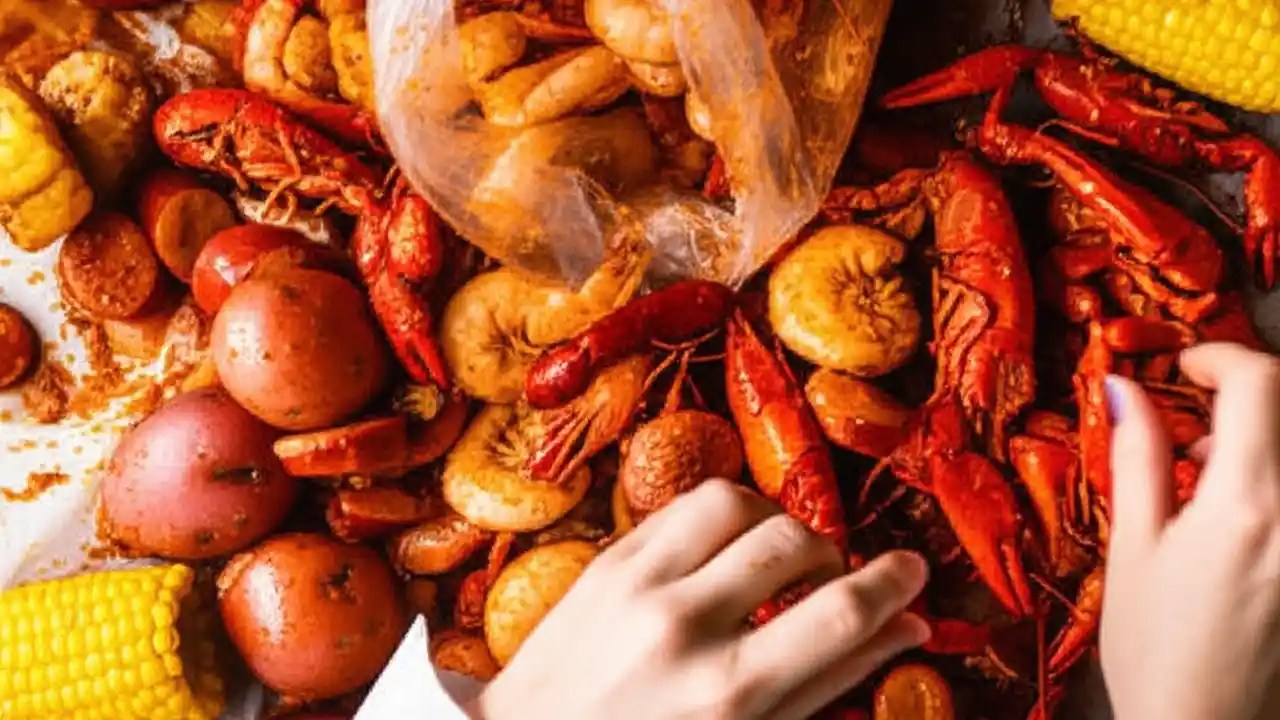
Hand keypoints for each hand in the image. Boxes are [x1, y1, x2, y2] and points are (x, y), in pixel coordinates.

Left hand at [474, 480, 930, 719]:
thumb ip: (828, 680)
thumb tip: (910, 627)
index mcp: (727, 692)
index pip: (841, 612)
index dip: (893, 583)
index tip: (911, 571)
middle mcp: (683, 626)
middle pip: (794, 542)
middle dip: (830, 556)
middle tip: (828, 582)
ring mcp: (637, 583)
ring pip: (737, 502)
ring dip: (773, 524)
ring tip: (772, 563)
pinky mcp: (607, 558)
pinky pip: (683, 505)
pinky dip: (720, 520)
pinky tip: (721, 554)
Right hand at [1102, 344, 1279, 719]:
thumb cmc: (1156, 652)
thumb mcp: (1133, 549)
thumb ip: (1138, 460)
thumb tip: (1124, 390)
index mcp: (1246, 506)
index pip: (1258, 384)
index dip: (1219, 357)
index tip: (1185, 366)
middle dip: (1246, 392)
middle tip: (1193, 416)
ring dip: (1260, 438)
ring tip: (1207, 475)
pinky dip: (1269, 480)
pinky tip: (1236, 514)